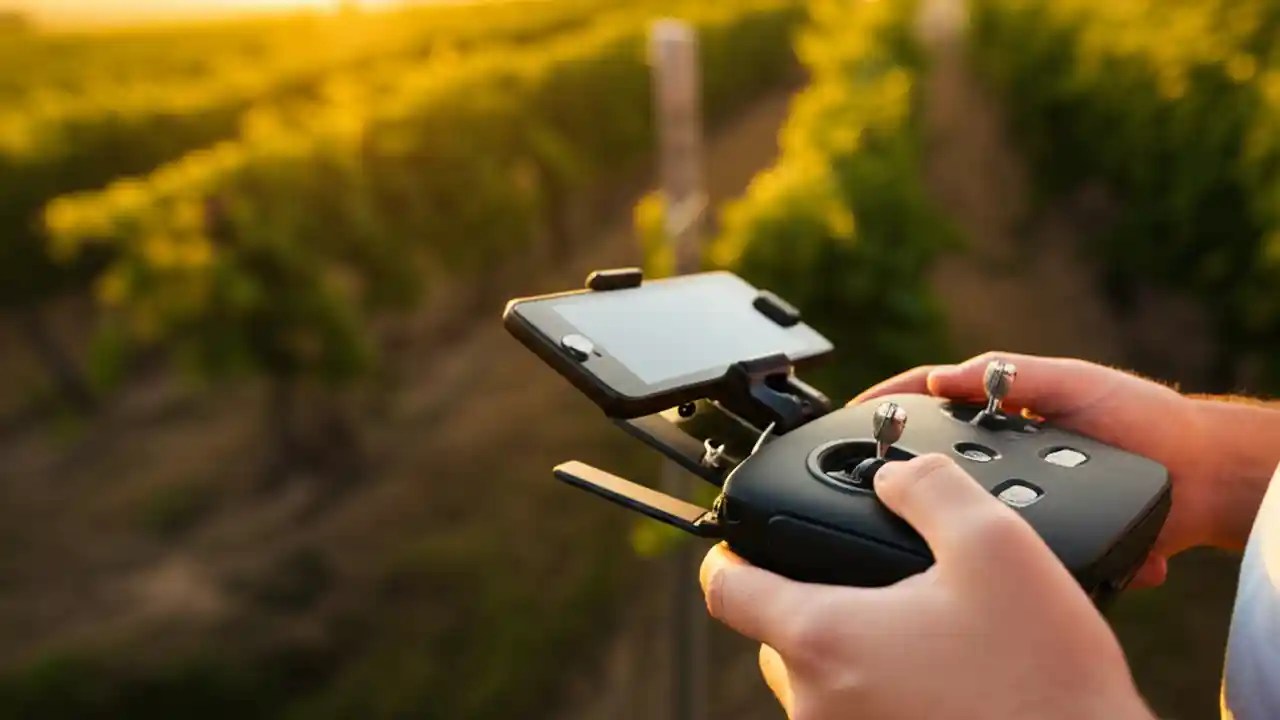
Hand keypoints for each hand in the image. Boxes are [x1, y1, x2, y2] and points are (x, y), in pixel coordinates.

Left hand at [700, 455, 1152, 719]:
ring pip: (817, 682)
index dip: (729, 552)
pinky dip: (877, 693)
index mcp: (825, 639)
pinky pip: (851, 719)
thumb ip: (930, 489)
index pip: (727, 588)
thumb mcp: (997, 548)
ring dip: (851, 652)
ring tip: (920, 635)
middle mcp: (816, 705)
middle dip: (811, 602)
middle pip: (776, 636)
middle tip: (873, 585)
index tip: (743, 540)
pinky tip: (937, 681)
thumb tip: (896, 476)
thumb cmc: (1044, 682)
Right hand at [854, 351, 1222, 586]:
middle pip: (934, 457)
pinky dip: (988, 544)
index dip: (886, 407)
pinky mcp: (1039, 537)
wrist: (1203, 481)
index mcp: (1003, 411)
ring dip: (940, 509)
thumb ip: (1009, 373)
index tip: (848, 417)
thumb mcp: (1072, 380)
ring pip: (959, 504)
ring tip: (915, 515)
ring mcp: (1019, 497)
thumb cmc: (1146, 420)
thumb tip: (940, 377)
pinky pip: (999, 543)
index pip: (930, 402)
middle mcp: (1004, 456)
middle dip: (899, 465)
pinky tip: (974, 547)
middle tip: (860, 473)